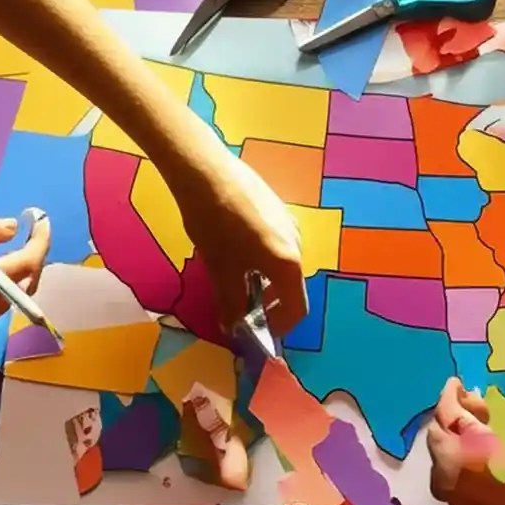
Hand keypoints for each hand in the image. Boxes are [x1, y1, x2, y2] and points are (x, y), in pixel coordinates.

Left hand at [175, 154, 306, 335]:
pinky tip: (235, 248)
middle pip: (291, 285)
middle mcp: (297, 243)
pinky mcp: (278, 207)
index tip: (256, 332)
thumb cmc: (215, 226)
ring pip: (283, 263)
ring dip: (265, 279)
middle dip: (269, 302)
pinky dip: (264, 258)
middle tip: (241, 308)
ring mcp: (290, 222)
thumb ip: (231, 303)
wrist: (206, 172)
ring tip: (234, 276)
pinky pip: (277, 242)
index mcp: (288, 263)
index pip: (297, 308)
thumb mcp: (220, 270)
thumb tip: (233, 328)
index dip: (279, 327)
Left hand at [426, 378, 504, 504]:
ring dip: (450, 442)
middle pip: (436, 436)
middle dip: (448, 418)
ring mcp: (451, 498)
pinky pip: (447, 480)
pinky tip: (475, 462)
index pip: (446, 414)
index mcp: (466, 452)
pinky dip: (455, 465)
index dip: (449, 395)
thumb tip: (467, 398)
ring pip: (438, 459)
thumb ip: (486, 417)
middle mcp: (450, 476)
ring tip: (472, 434)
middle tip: (468, 407)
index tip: (456, 384)